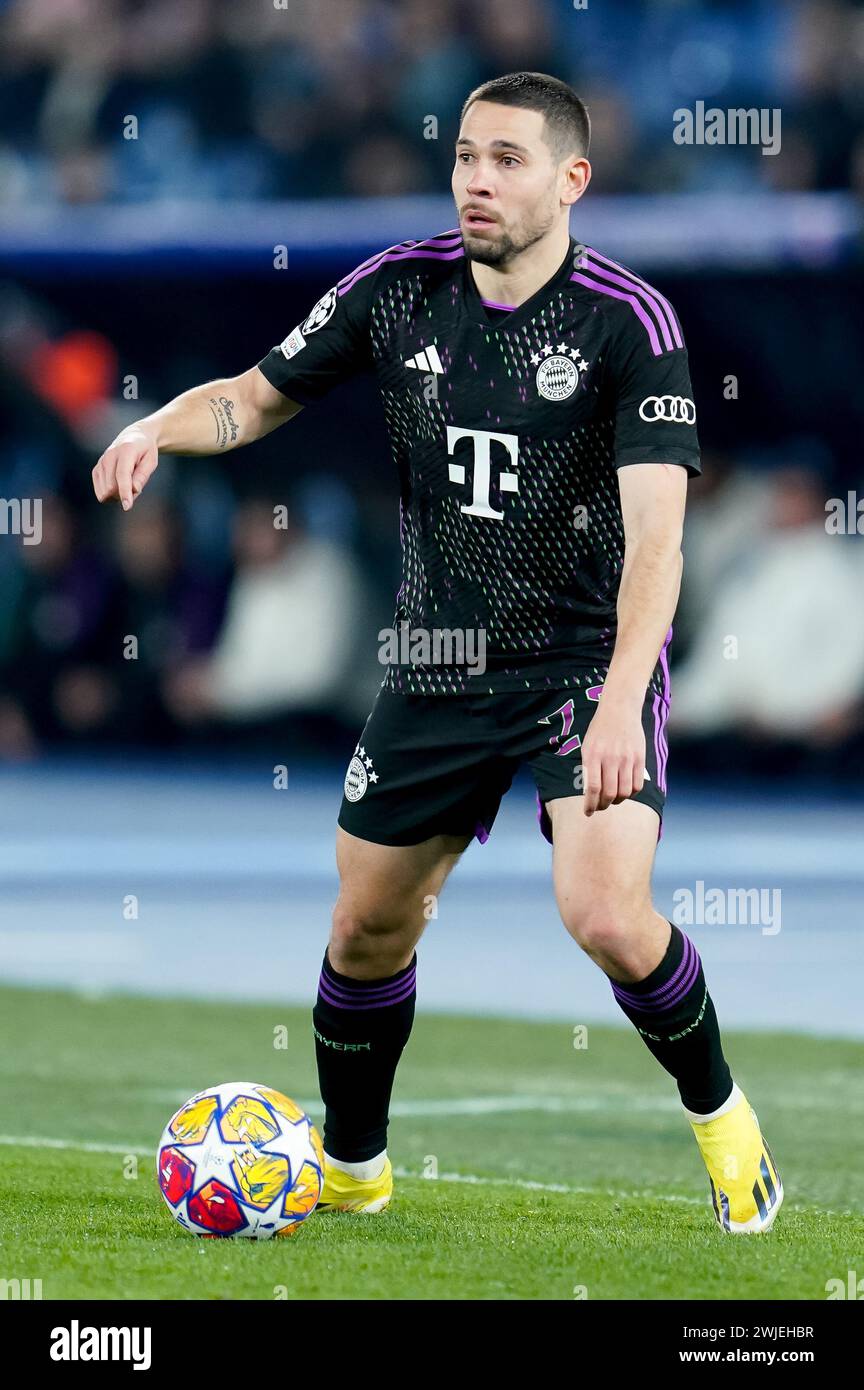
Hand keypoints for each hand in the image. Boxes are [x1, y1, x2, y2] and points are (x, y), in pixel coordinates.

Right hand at [92, 424, 158, 509]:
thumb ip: (142, 476)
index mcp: (125, 451)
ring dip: (118, 495)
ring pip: (105, 492)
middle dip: (125, 494)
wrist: (133, 437)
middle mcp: (109, 456)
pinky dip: (110, 494)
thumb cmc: (145, 452)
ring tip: (128, 484)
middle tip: (135, 486)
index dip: (125, 492)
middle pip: (112, 487)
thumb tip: (134, 490)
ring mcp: (100, 463)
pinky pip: (100, 492)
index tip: (127, 507)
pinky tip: (119, 486)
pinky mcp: (96, 470)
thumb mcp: (151, 462)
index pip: (122, 475)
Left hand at [580, 695, 645, 814]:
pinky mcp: (640, 758)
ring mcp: (627, 758)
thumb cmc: (600, 731)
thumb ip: (589, 769)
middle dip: (603, 806)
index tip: (588, 812)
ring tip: (612, 799)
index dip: (590, 805)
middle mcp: (610, 758)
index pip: (593, 788)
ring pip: (625, 792)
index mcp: (593, 755)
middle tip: (600, 807)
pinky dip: (631, 793)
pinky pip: (637, 785)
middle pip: (609, 793)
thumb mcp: (588, 747)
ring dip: (617, 801)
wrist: (619, 710)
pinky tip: (625, 791)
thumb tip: (591, 794)